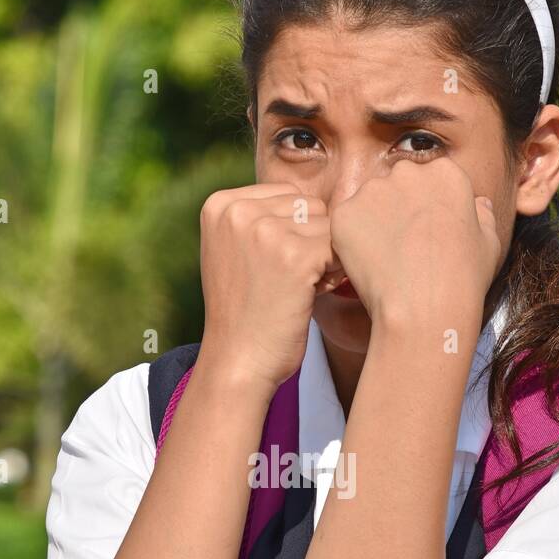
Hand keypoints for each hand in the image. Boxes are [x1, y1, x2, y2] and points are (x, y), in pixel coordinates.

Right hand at [199, 183, 338, 391]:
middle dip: (311, 242)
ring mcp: (265, 231)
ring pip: (328, 227)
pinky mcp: (294, 256)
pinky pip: (338, 251)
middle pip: (311, 207)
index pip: (288, 194)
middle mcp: (238, 210)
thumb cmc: (244, 313)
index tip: (271, 266)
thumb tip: (317, 197)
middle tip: (287, 281)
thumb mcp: (235, 252)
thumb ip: (260, 218)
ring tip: (295, 289)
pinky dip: (332, 276)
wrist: (237, 363)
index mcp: (220, 204)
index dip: (294, 231)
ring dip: (324, 259)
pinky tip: (308, 296)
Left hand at [329, 159, 501, 334]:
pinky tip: (368, 264)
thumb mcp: (489, 244)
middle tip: (404, 248)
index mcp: (445, 173)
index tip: (427, 235)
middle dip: (398, 210)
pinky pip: (345, 223)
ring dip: (373, 224)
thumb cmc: (462, 279)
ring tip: (385, 259)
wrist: (424, 306)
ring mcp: (373, 190)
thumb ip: (483, 216)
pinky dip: (351, 241)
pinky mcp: (345, 212)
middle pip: (397, 186)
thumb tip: (479, 203)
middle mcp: (408, 171)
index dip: (427, 211)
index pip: (430, 181)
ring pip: (369, 203)